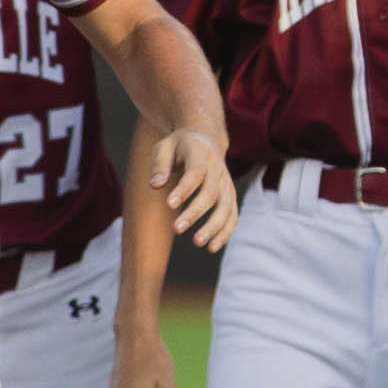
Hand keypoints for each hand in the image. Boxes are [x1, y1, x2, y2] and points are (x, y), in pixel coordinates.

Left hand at [151, 129, 235, 252]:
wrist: (206, 140)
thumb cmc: (180, 146)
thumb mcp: (165, 146)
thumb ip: (160, 164)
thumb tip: (155, 185)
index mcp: (201, 153)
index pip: (195, 173)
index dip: (184, 189)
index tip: (169, 205)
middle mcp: (218, 168)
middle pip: (211, 193)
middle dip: (195, 212)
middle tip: (177, 229)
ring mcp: (227, 183)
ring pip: (226, 206)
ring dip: (214, 226)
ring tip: (198, 243)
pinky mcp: (231, 196)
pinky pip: (232, 215)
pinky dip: (225, 232)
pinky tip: (212, 248)